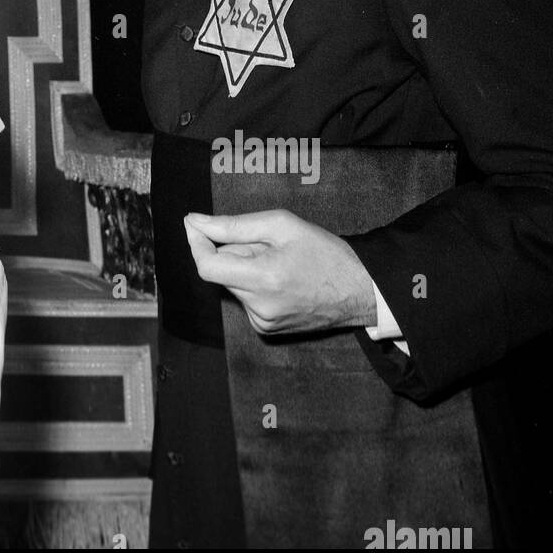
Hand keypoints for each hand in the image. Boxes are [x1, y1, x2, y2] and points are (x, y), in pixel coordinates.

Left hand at [183, 209, 376, 334]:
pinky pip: (245, 298)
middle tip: (265, 244)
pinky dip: (253, 284)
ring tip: (279, 263)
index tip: (195, 223)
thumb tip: (194, 222)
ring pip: (233, 284)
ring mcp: (262, 323)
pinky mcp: (266, 329)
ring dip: (244, 268)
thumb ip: (233, 225)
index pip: (207, 266)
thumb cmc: (324, 252)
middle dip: (233, 251)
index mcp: (263, 279)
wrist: (358, 289)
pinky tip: (280, 279)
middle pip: (222, 272)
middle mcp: (259, 307)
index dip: (196, 242)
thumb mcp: (281, 225)